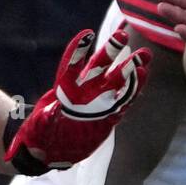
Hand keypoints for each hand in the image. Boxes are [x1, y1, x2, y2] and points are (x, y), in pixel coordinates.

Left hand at [5, 28, 150, 170]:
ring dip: (130, 67)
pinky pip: (124, 100)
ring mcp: (99, 101)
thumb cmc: (41, 134)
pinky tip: (143, 75)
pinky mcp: (110, 116)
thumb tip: (51, 112)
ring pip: (117, 80)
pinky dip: (134, 89)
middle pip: (99, 66)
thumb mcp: (41, 125)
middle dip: (111, 51)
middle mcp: (84, 91)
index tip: (86, 35)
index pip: (71, 66)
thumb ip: (47, 117)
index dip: (77, 51)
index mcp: (65, 89)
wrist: (54, 150)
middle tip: (122, 35)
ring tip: (144, 55)